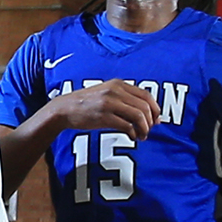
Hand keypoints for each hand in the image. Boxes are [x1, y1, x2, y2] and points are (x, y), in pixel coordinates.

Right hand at [46, 80, 160, 140]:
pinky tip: (132, 137)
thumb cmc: (88, 103)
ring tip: (142, 136)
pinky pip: (127, 126)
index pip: (146, 96)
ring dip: (144, 129)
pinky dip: (133, 133)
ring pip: (138, 116)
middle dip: (150, 122)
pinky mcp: (104, 116)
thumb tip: (152, 116)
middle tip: (148, 130)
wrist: (65, 108)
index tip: (155, 120)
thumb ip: (127, 100)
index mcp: (118, 84)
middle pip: (145, 107)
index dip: (155, 110)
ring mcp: (109, 103)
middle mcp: (115, 91)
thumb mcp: (108, 93)